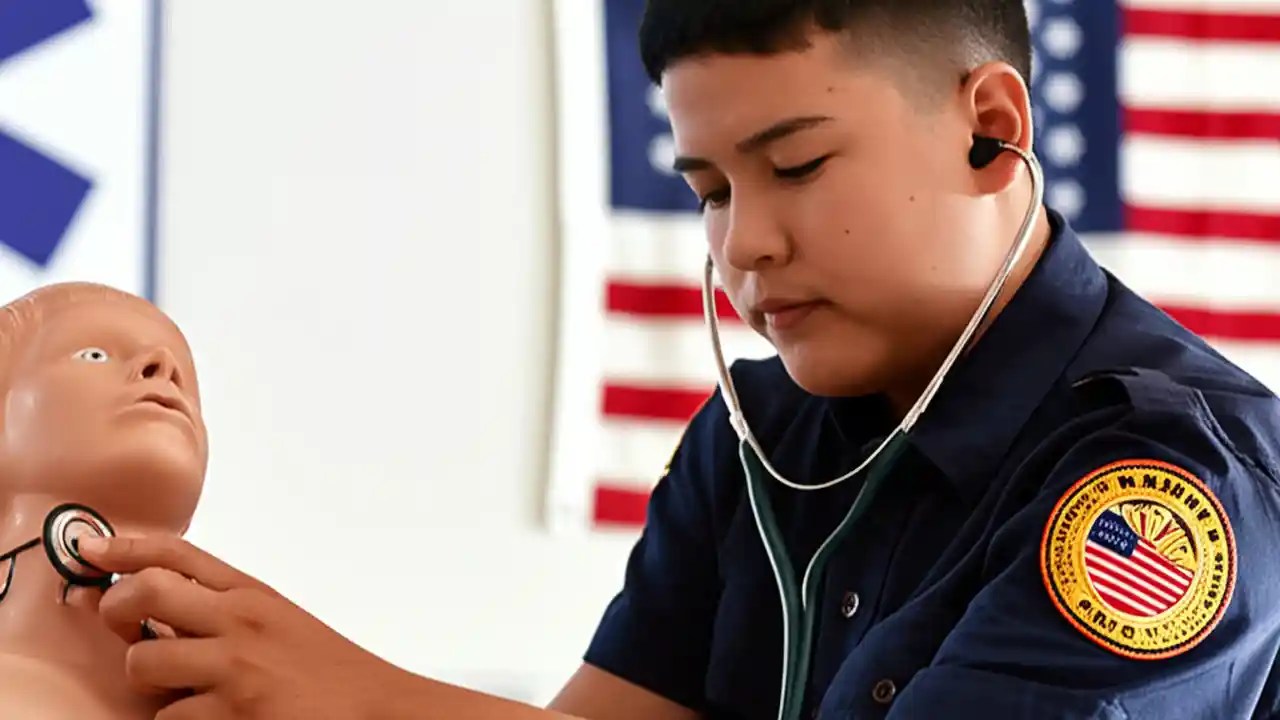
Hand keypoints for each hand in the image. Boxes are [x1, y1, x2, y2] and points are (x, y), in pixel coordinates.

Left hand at [76, 534, 409, 718]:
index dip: (124, 546)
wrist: (377, 708)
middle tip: (125, 631)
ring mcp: (235, 669)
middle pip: (146, 590)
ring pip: (143, 663)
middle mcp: (242, 622)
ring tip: (182, 691)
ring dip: (150, 684)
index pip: (178, 553)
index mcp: (252, 595)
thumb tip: (146, 603)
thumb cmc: (324, 671)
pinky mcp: (233, 716)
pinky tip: (211, 719)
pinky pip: (167, 719)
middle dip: (116, 609)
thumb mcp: (277, 621)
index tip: (90, 550)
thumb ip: (220, 609)